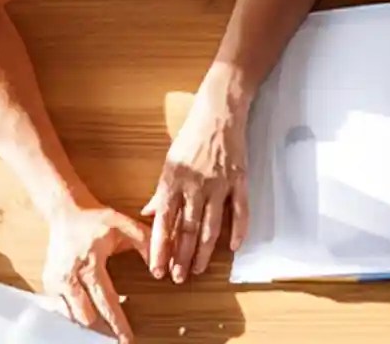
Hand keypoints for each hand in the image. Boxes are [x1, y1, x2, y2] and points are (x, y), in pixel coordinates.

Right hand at [43, 201, 150, 343]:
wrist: (65, 211)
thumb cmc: (95, 219)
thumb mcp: (125, 226)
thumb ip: (146, 244)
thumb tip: (159, 267)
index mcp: (90, 264)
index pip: (106, 302)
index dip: (117, 323)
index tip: (126, 339)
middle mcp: (70, 276)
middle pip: (86, 316)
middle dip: (100, 327)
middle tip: (113, 335)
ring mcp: (56, 281)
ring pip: (71, 315)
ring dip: (87, 320)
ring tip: (100, 326)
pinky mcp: (48, 282)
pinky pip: (60, 308)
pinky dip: (73, 312)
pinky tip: (85, 312)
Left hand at [142, 78, 248, 283]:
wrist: (220, 110)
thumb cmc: (192, 134)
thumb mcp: (170, 161)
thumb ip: (162, 192)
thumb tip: (149, 212)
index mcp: (173, 180)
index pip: (163, 222)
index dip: (160, 248)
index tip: (156, 269)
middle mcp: (194, 185)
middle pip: (186, 229)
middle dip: (181, 257)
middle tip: (178, 278)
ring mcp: (219, 183)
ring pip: (210, 225)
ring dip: (203, 251)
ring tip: (198, 269)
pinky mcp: (239, 179)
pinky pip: (240, 210)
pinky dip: (238, 230)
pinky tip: (234, 248)